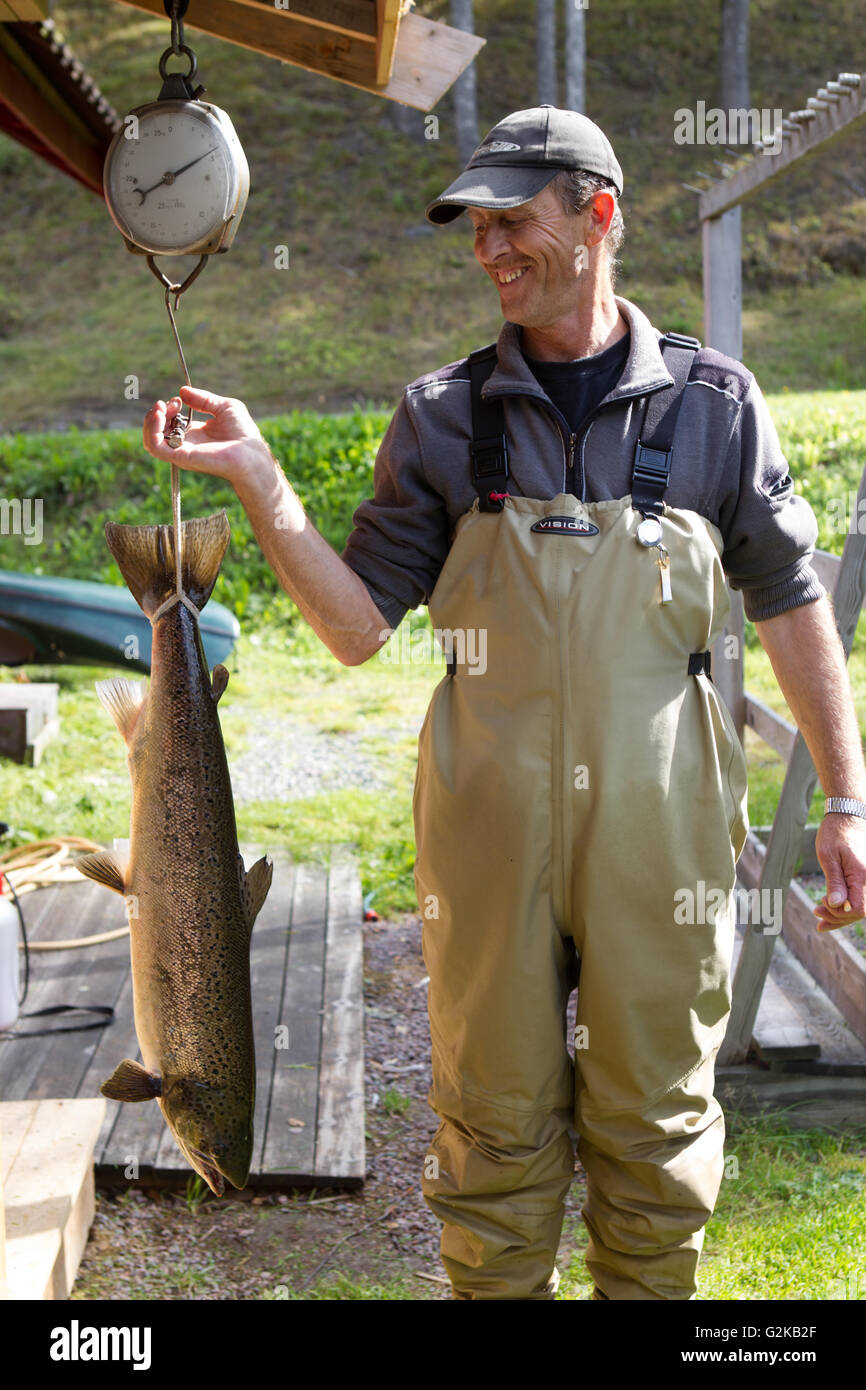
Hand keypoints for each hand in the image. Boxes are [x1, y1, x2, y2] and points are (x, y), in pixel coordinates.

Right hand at [142, 385, 270, 483]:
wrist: (250, 452)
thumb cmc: (244, 433)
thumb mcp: (224, 407)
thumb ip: (203, 399)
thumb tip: (182, 391)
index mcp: (195, 434)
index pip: (170, 422)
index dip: (168, 408)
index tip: (179, 400)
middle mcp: (185, 444)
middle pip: (157, 430)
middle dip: (158, 412)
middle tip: (173, 403)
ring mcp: (181, 451)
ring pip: (151, 440)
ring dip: (150, 421)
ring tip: (161, 408)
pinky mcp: (180, 457)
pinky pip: (155, 447)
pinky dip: (152, 430)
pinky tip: (160, 416)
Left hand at [812, 813, 865, 930]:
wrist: (848, 815)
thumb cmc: (835, 833)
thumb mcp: (828, 856)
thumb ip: (835, 882)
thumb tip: (837, 905)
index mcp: (863, 874)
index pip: (858, 908)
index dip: (839, 913)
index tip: (822, 904)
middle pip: (860, 911)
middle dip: (838, 916)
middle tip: (816, 912)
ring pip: (862, 906)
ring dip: (842, 913)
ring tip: (819, 913)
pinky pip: (861, 896)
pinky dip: (847, 904)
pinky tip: (832, 907)